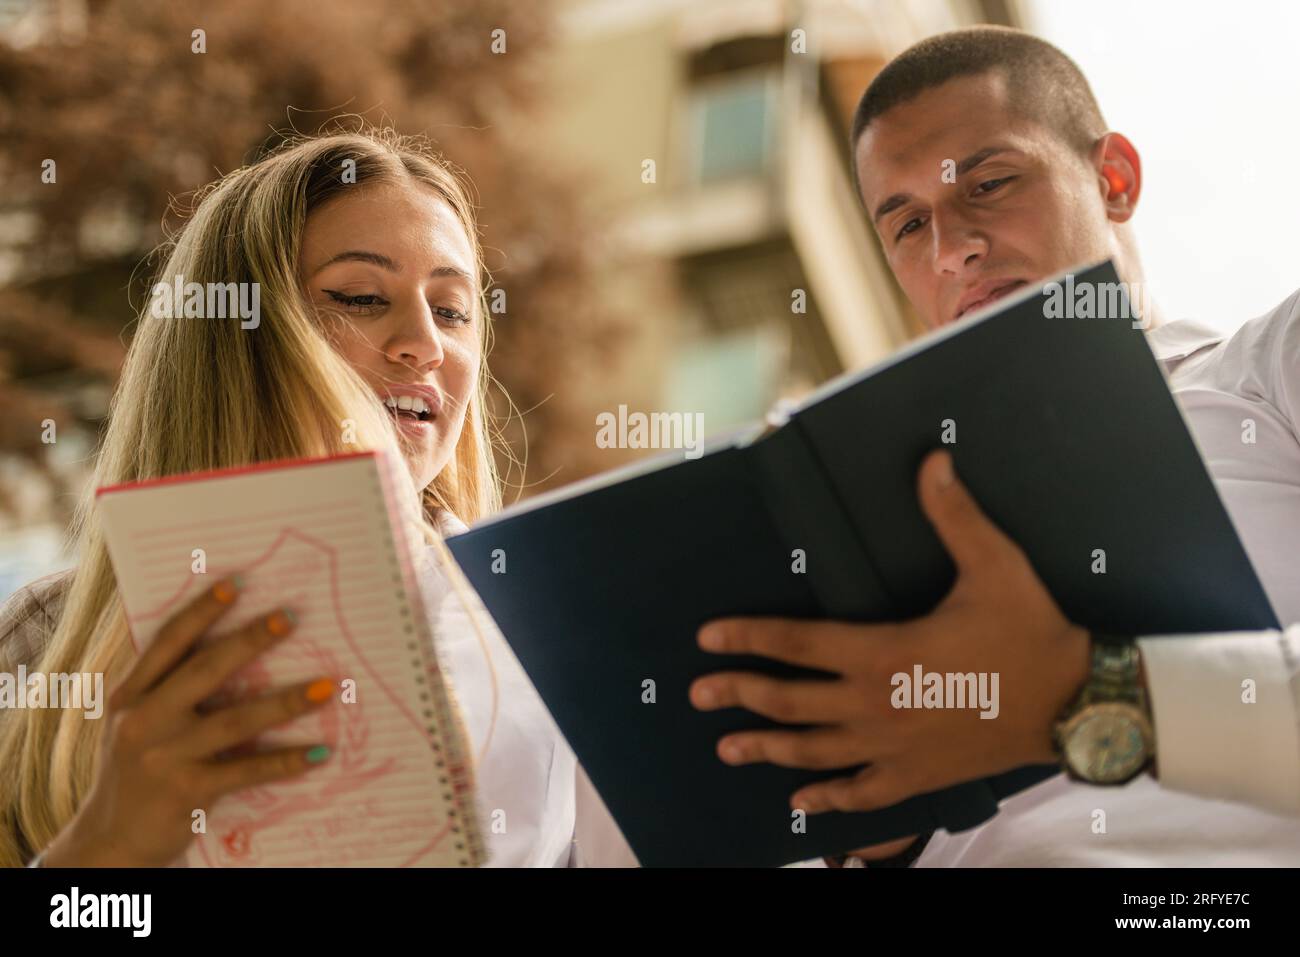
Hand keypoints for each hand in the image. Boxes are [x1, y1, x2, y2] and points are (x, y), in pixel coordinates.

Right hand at [43, 577, 336, 866]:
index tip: (237, 582)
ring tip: (327, 686)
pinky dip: (287, 761)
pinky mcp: (187, 791)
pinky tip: (321, 751)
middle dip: (250, 640)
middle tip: (291, 616)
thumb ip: (166, 688)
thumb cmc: (136, 771)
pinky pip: (247, 771)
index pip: (168, 643)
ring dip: (286, 702)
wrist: (109, 842)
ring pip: (235, 720)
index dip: (201, 611)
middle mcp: (144, 720)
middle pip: (204, 670)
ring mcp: (165, 757)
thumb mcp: (135, 722)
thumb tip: (229, 645)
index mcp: (131, 695)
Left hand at [689, 449, 1089, 815]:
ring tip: (728, 748)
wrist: (1076, 703)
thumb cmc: (1031, 631)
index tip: (708, 638)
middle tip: (698, 694)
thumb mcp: (995, 565)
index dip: (748, 637)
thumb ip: (954, 515)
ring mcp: (894, 746)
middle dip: (739, 694)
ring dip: (766, 749)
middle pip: (790, 702)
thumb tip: (931, 459)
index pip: (798, 643)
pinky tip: (803, 799)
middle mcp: (878, 705)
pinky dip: (829, 797)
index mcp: (885, 653)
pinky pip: (863, 793)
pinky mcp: (918, 776)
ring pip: (814, 751)